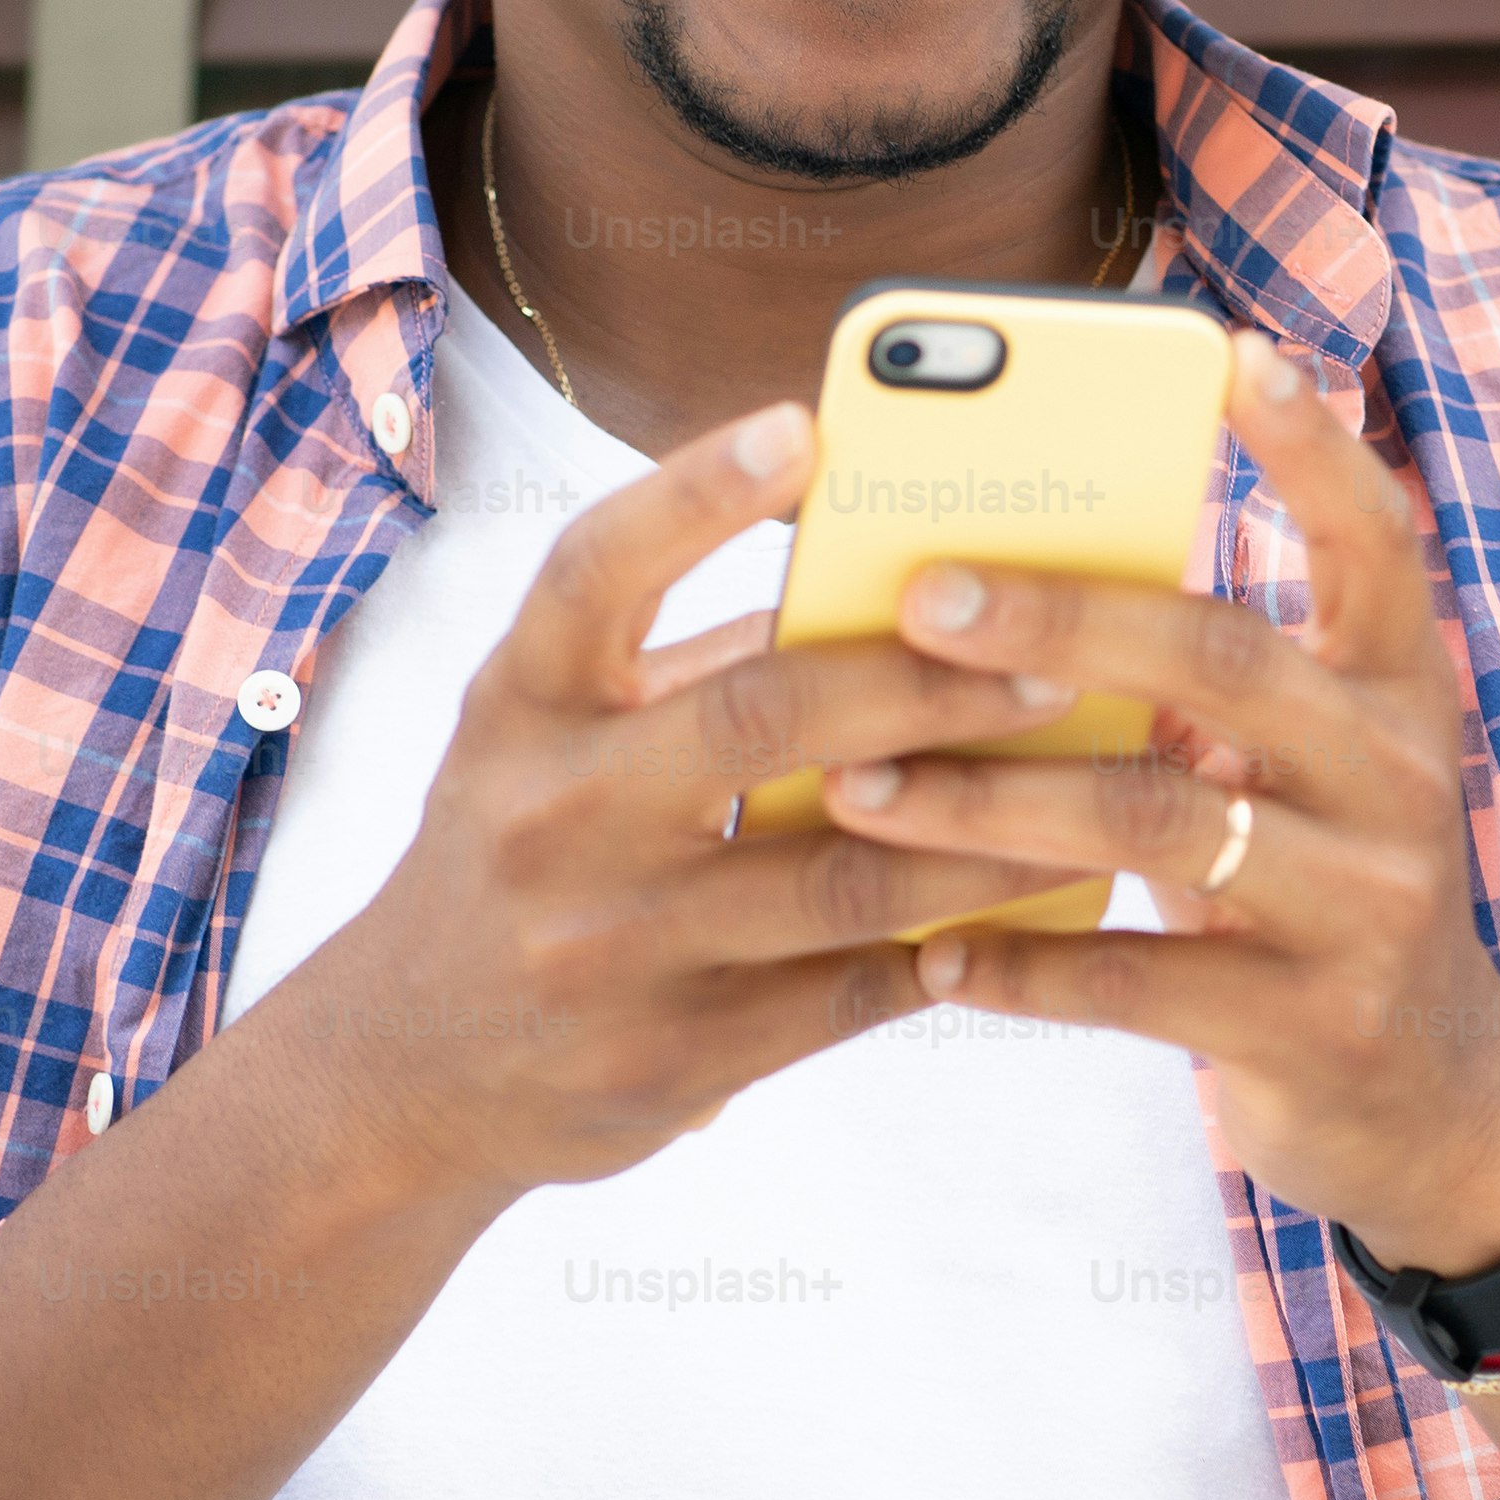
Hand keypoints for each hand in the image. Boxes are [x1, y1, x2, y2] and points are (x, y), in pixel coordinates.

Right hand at [260, 400, 1070, 1205]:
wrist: (406, 1073)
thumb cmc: (527, 854)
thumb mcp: (552, 739)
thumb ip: (692, 663)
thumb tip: (887, 578)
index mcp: (520, 705)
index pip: (596, 570)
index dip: (695, 491)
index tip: (804, 425)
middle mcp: (549, 815)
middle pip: (762, 719)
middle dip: (929, 683)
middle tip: (1060, 658)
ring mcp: (608, 947)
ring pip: (839, 878)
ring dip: (986, 835)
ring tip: (1093, 793)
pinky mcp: (667, 1060)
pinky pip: (846, 996)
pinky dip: (948, 949)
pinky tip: (1033, 915)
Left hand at [822, 336, 1499, 1275]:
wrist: (1430, 1102)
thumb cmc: (1317, 891)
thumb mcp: (1308, 771)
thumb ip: (1208, 685)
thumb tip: (1001, 583)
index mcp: (1402, 692)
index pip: (1378, 540)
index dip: (1313, 446)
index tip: (1231, 353)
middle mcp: (1401, 780)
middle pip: (1225, 662)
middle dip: (1063, 618)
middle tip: (920, 593)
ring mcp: (1364, 905)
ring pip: (1161, 819)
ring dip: (994, 801)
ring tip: (863, 787)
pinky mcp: (1310, 1024)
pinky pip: (1142, 985)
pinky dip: (1025, 968)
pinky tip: (929, 956)